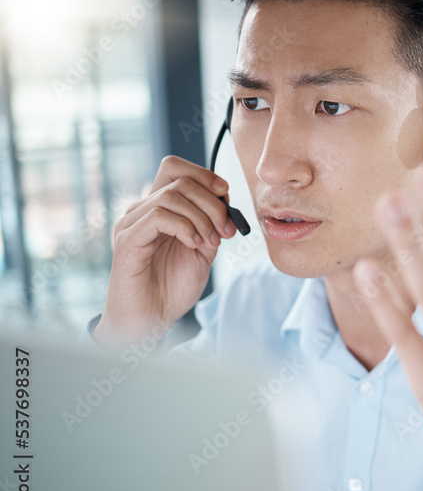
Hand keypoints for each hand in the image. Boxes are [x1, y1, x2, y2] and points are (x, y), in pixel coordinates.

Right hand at [93, 156, 238, 348]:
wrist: (149, 322)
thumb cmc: (171, 288)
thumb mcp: (202, 251)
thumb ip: (212, 225)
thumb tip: (226, 202)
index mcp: (158, 209)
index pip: (175, 168)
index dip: (205, 175)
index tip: (227, 196)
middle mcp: (141, 210)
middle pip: (178, 177)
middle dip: (212, 201)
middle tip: (226, 229)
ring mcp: (131, 223)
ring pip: (171, 195)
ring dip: (202, 217)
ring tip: (210, 242)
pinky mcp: (127, 240)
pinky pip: (159, 215)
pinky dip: (185, 227)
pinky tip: (194, 244)